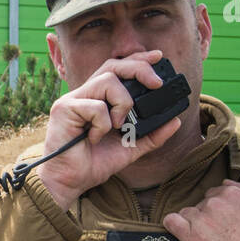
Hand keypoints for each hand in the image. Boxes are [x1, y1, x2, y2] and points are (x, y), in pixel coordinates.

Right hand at [36, 50, 181, 207]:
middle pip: (112, 65)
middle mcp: (84, 94)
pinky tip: (96, 138)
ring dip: (123, 102)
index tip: (158, 57)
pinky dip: (103, 123)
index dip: (137, 59)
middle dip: (139, 68)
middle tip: (157, 84)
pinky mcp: (64, 109)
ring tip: (119, 125)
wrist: (69, 183)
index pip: (117, 69)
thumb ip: (151, 135)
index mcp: (98, 99)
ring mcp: (72, 100)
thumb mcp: (130, 148)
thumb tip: (175, 122)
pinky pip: (95, 106)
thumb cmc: (92, 164)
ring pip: (107, 80)